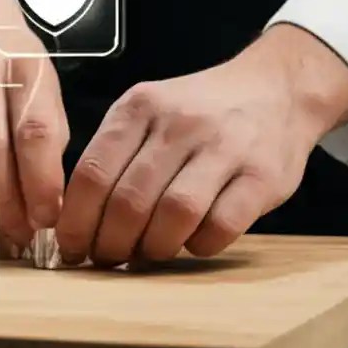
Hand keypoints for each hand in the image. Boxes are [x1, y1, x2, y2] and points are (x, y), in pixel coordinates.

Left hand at [54, 23, 347, 264]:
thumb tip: (73, 220)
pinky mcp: (263, 175)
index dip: (75, 221)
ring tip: (147, 254)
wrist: (277, 88)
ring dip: (153, 247)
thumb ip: (113, 155)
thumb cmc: (199, 113)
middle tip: (107, 258)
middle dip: (109, 242)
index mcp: (140, 107)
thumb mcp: (147, 112)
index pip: (92, 173)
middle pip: (129, 200)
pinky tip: (192, 242)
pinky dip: (199, 245)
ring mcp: (225, 146)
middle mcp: (180, 123)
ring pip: (174, 213)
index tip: (70, 248)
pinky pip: (222, 225)